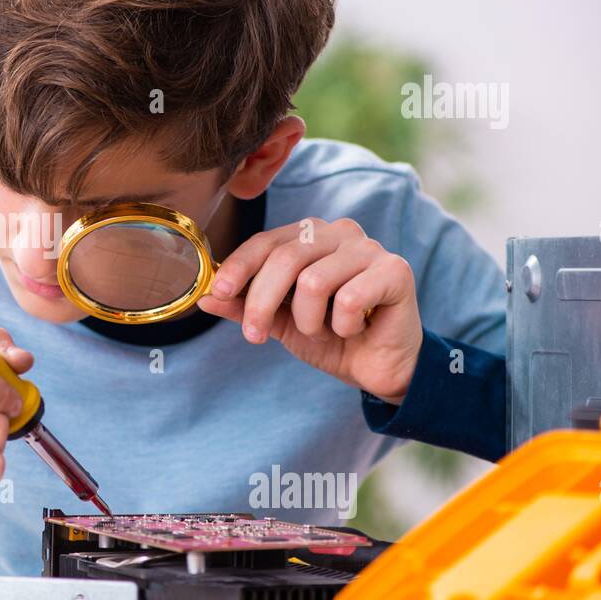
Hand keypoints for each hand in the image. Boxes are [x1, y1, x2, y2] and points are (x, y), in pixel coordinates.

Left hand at [198, 217, 421, 404]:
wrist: (377, 367)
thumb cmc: (330, 336)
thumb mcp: (278, 321)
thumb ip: (244, 306)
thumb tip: (204, 297)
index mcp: (309, 235)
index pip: (265, 241)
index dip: (238, 267)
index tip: (217, 292)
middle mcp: (339, 232)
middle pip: (285, 258)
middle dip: (262, 303)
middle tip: (255, 337)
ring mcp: (370, 248)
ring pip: (313, 281)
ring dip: (309, 321)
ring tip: (324, 330)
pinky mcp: (396, 270)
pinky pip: (349, 299)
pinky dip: (342, 327)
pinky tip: (355, 329)